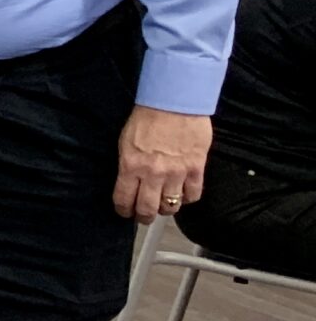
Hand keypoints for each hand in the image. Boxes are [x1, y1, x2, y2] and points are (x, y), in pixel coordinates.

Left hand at [113, 106, 210, 223]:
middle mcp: (153, 174)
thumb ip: (128, 165)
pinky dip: (188, 199)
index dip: (123, 210)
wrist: (173, 103)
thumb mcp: (125, 142)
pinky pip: (193, 195)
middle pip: (148, 209)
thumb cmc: (146, 118)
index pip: (124, 199)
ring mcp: (176, 173)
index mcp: (131, 166)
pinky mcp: (196, 169)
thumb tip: (129, 182)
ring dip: (166, 209)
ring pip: (171, 206)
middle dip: (144, 216)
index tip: (124, 211)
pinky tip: (183, 194)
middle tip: (144, 216)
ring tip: (163, 205)